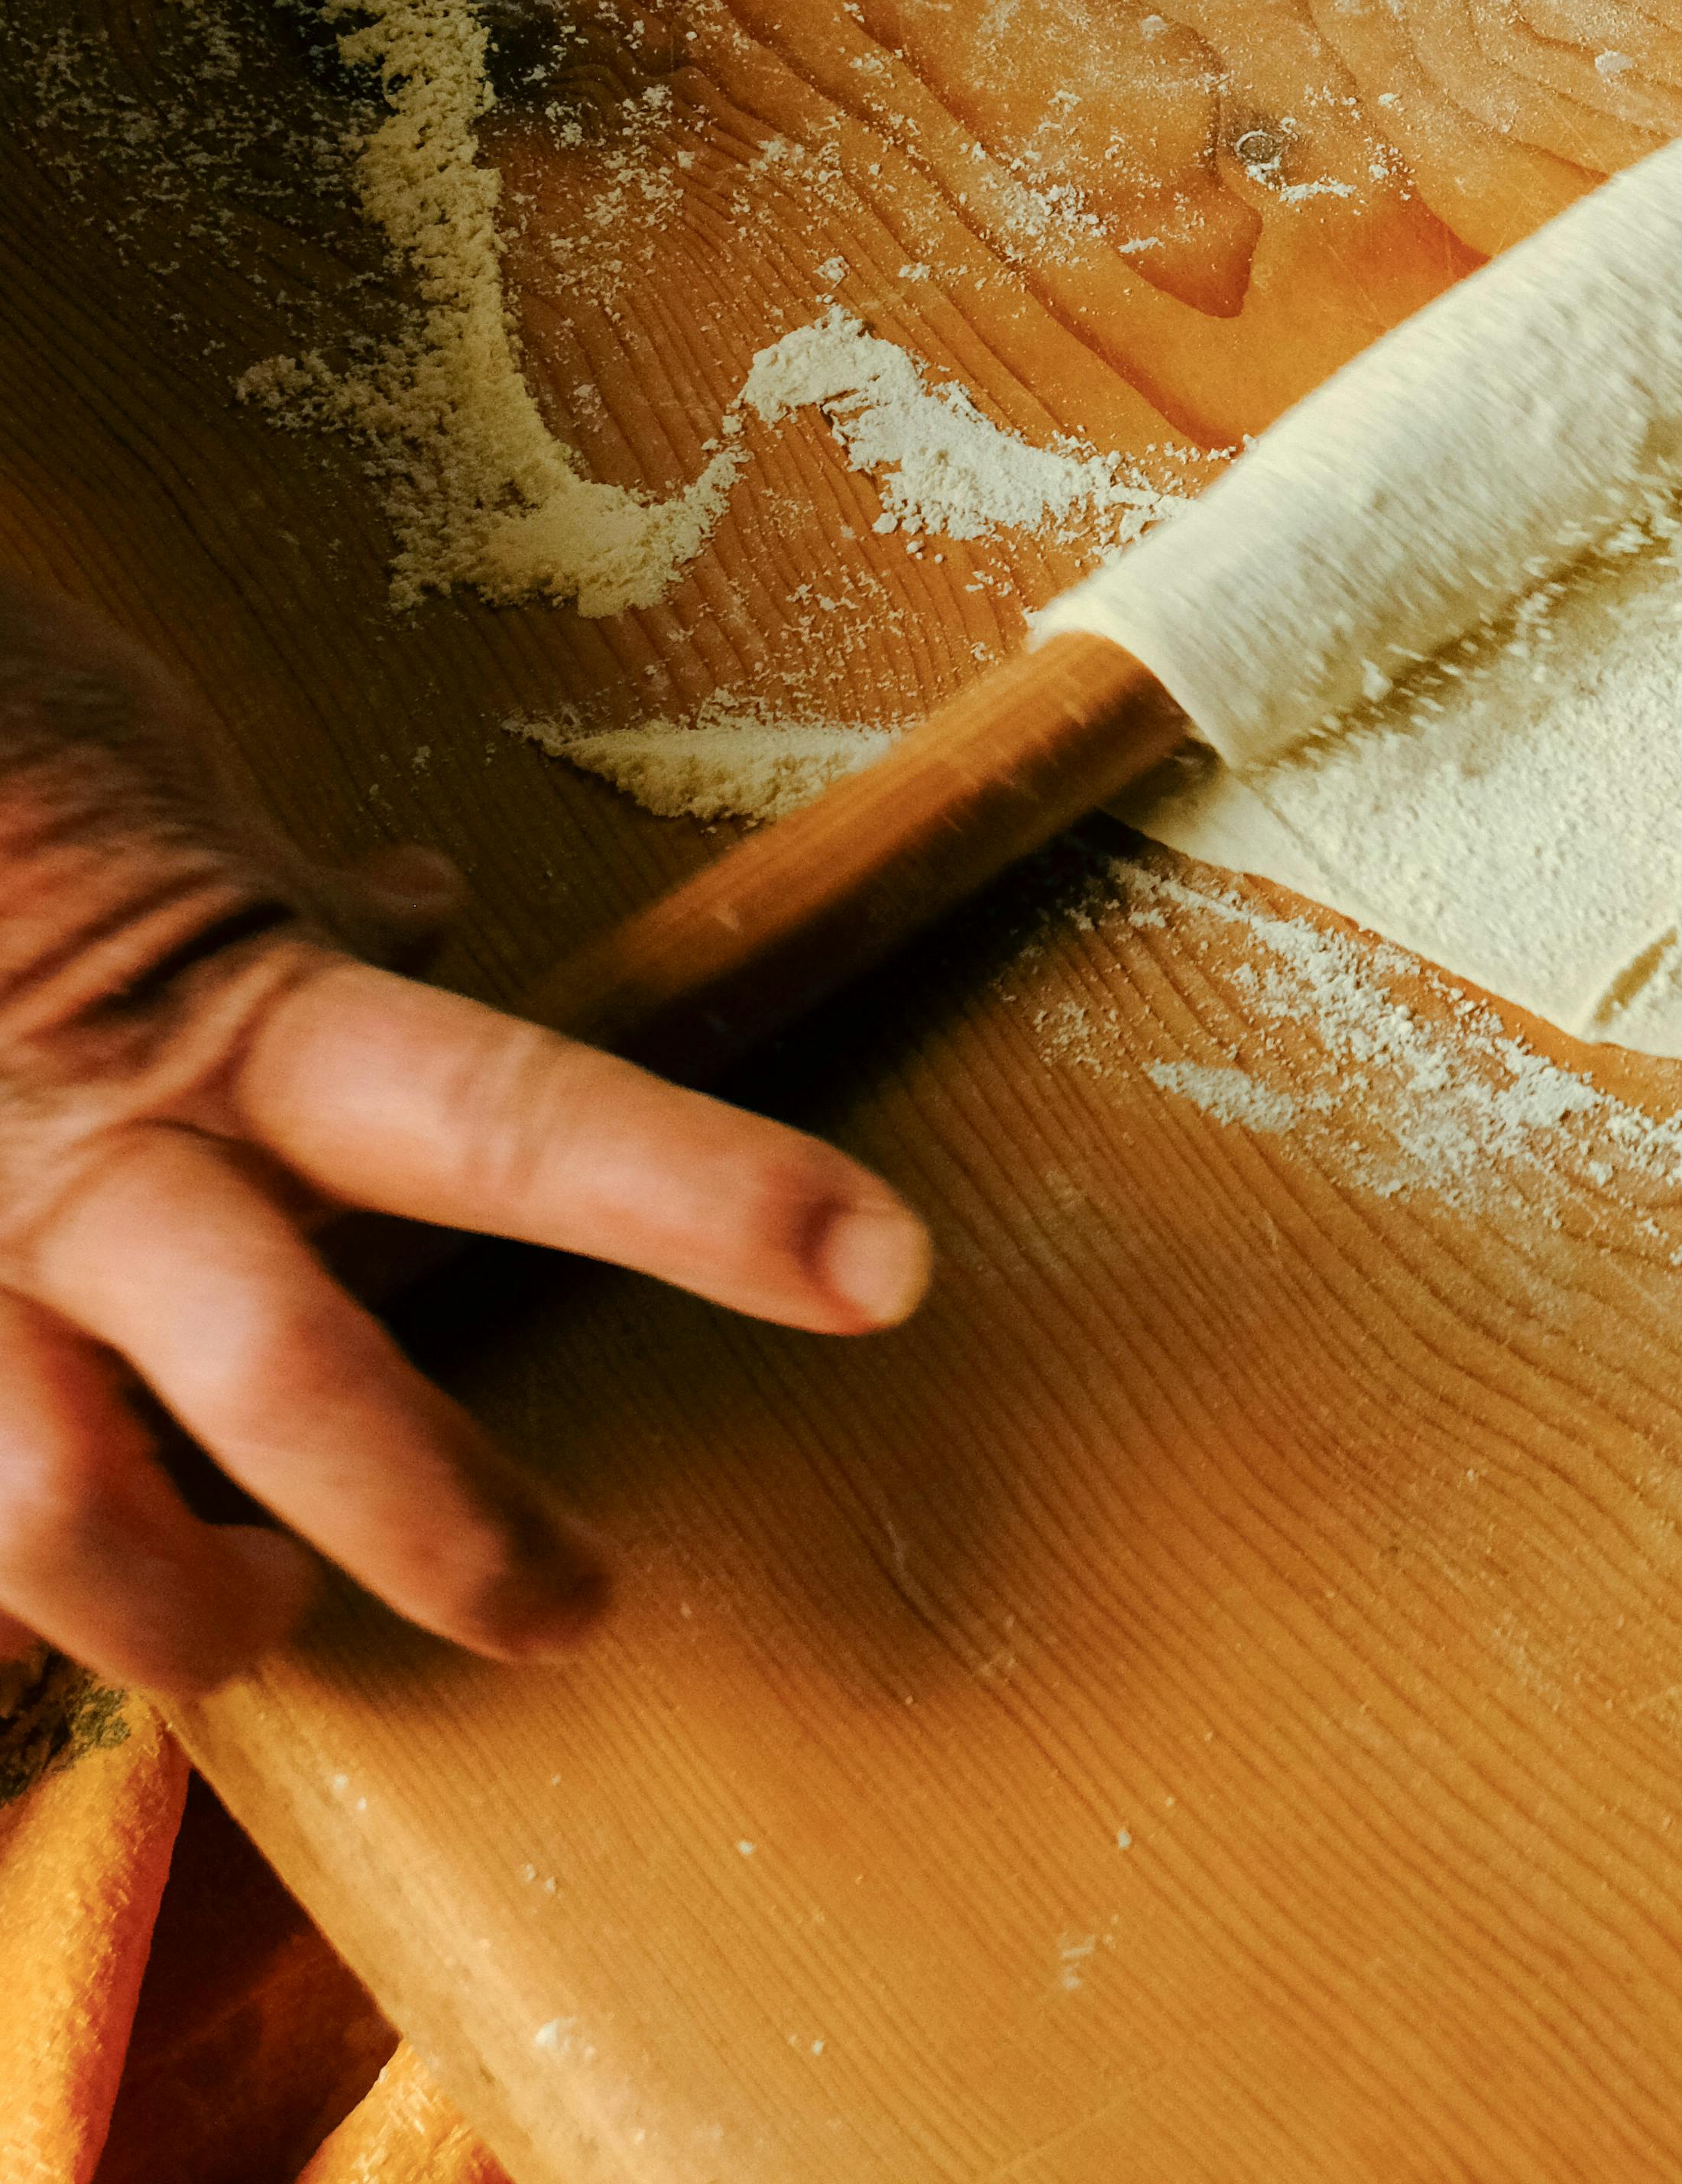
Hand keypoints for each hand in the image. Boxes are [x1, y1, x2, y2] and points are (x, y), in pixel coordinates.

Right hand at [0, 578, 929, 1692]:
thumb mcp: (152, 780)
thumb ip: (281, 887)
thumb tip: (418, 905)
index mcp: (231, 1015)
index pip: (512, 1115)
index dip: (706, 1200)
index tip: (882, 1268)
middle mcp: (99, 1161)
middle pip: (303, 1383)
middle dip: (451, 1529)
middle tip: (578, 1603)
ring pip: (58, 1529)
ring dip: (189, 1610)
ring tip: (258, 1614)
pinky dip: (16, 1574)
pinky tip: (66, 1568)